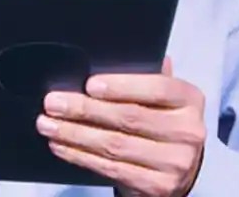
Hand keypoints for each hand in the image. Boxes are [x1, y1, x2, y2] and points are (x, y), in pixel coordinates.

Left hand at [36, 58, 205, 196]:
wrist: (180, 168)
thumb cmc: (163, 121)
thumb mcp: (163, 97)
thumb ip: (146, 76)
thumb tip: (114, 54)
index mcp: (190, 99)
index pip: (157, 88)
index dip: (121, 86)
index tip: (89, 85)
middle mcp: (189, 131)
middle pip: (129, 118)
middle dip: (85, 110)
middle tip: (54, 103)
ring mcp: (175, 163)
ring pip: (115, 145)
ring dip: (75, 134)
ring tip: (48, 125)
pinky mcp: (158, 187)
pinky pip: (111, 169)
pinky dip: (81, 156)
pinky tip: (62, 146)